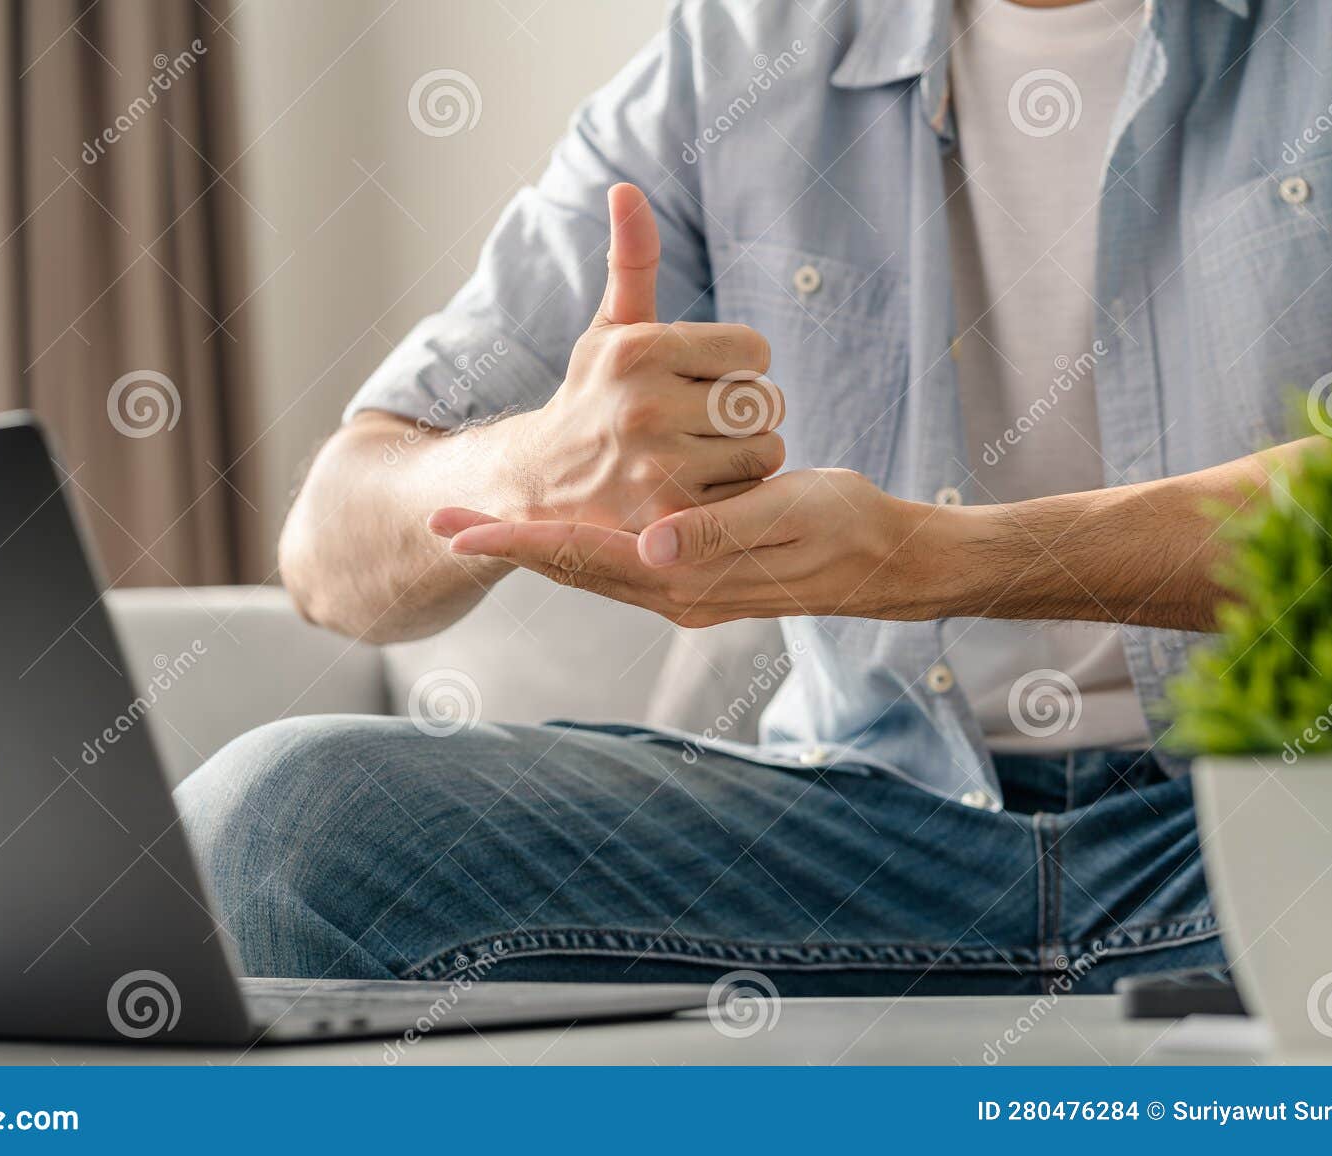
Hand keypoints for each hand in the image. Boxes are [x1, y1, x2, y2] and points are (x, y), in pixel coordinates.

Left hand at [431, 469, 950, 626]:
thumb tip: (652, 545)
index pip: (585, 555)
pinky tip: (561, 535)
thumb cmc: (847, 528)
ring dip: (535, 551)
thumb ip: (720, 531)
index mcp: (690, 578)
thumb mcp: (790, 516)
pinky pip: (617, 571)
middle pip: (572, 569)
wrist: (888, 564)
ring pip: (589, 572)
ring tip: (483, 528)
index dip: (519, 538)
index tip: (461, 527)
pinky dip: (577, 553)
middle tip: (444, 522)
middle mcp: (676, 594)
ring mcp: (685, 595)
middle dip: (508, 545)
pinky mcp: (697, 585)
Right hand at [497, 183, 785, 531]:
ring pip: (764, 450)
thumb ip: (631, 261)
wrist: (538, 489)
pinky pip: (747, 495)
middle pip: (766, 401)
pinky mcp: (671, 517)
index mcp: (638, 350)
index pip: (755, 348)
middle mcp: (645, 406)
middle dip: (745, 411)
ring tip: (700, 455)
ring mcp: (658, 466)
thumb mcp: (608, 329)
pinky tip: (696, 490)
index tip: (703, 379)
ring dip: (745, 455)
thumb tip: (626, 188)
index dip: (739, 364)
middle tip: (703, 422)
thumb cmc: (590, 397)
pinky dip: (734, 495)